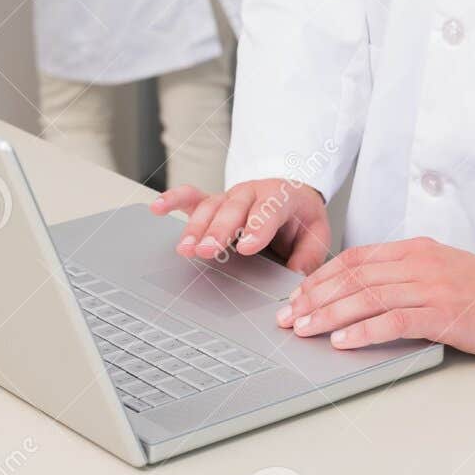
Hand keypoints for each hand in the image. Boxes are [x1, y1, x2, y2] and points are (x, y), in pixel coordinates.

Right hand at [150, 178, 329, 274]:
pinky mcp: (213, 203)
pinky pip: (191, 198)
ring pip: (211, 207)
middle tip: (208, 251)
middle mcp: (253, 194)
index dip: (258, 227)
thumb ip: (308, 257)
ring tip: (185, 249)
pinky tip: (157, 207)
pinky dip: (173, 200)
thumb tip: (296, 280)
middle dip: (220, 230)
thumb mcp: (317, 235)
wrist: (293, 195)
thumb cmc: (301, 219)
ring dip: (196, 227)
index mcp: (282, 198)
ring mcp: (230, 198)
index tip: (247, 247)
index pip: (269, 210)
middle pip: (234, 208)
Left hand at [275, 235, 474, 357]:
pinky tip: (343, 342)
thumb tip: (361, 295)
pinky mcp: (445, 314)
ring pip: (368, 297)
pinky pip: (395, 320)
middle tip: (287, 317)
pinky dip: (364, 331)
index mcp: (416, 250)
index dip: (321, 277)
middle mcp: (419, 263)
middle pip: (354, 276)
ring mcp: (432, 286)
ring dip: (329, 314)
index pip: (356, 258)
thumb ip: (405, 277)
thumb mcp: (441, 273)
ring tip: (304, 330)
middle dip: (315, 297)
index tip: (296, 297)